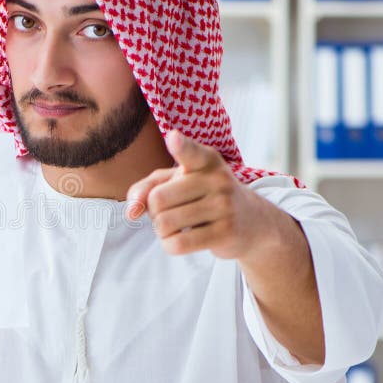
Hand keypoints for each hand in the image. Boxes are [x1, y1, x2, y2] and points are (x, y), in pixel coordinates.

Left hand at [125, 130, 265, 259]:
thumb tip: (130, 212)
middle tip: (171, 212)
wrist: (252, 222)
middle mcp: (217, 179)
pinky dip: (170, 245)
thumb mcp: (176, 183)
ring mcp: (225, 206)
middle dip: (154, 212)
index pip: (190, 152)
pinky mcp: (226, 233)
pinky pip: (178, 244)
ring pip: (165, 223)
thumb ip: (145, 189)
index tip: (174, 138)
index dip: (180, 146)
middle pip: (157, 199)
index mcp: (205, 160)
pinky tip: (182, 239)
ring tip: (179, 226)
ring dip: (162, 230)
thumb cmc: (203, 197)